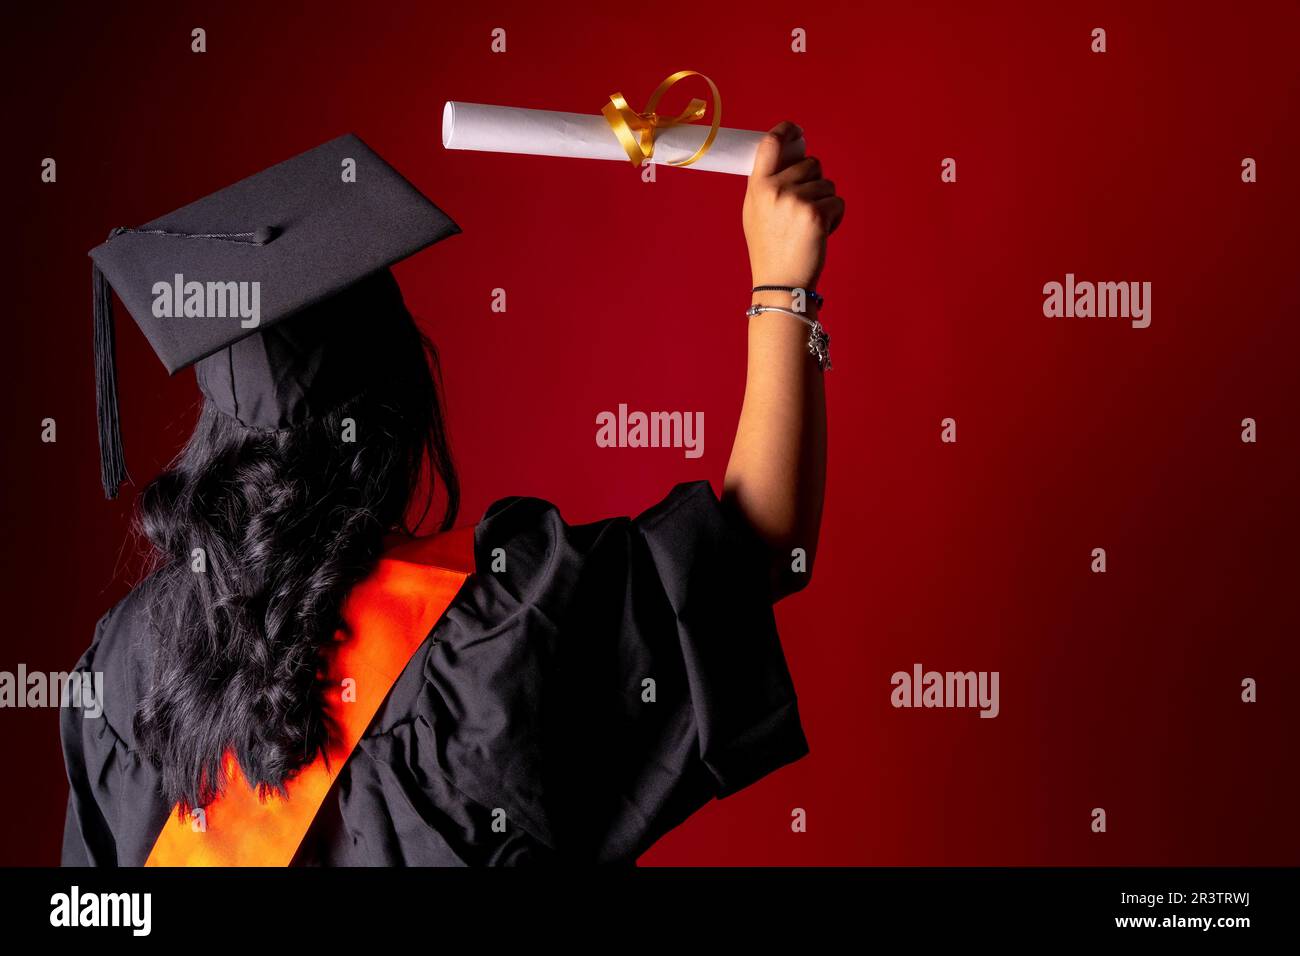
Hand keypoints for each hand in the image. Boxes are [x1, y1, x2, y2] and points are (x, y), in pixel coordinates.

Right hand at [742, 121, 844, 290]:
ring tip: (808, 227)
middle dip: (815, 183)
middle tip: (803, 212)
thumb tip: (793, 157)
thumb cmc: (770, 249)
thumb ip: (768, 185)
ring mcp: (795, 200)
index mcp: (757, 186)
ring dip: (825, 202)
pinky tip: (820, 234)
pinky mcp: (816, 213)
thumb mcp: (756, 213)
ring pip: (827, 183)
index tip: (797, 130)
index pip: (770, 144)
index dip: (786, 130)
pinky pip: (837, 201)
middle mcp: (774, 189)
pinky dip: (835, 217)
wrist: (780, 283)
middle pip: (812, 163)